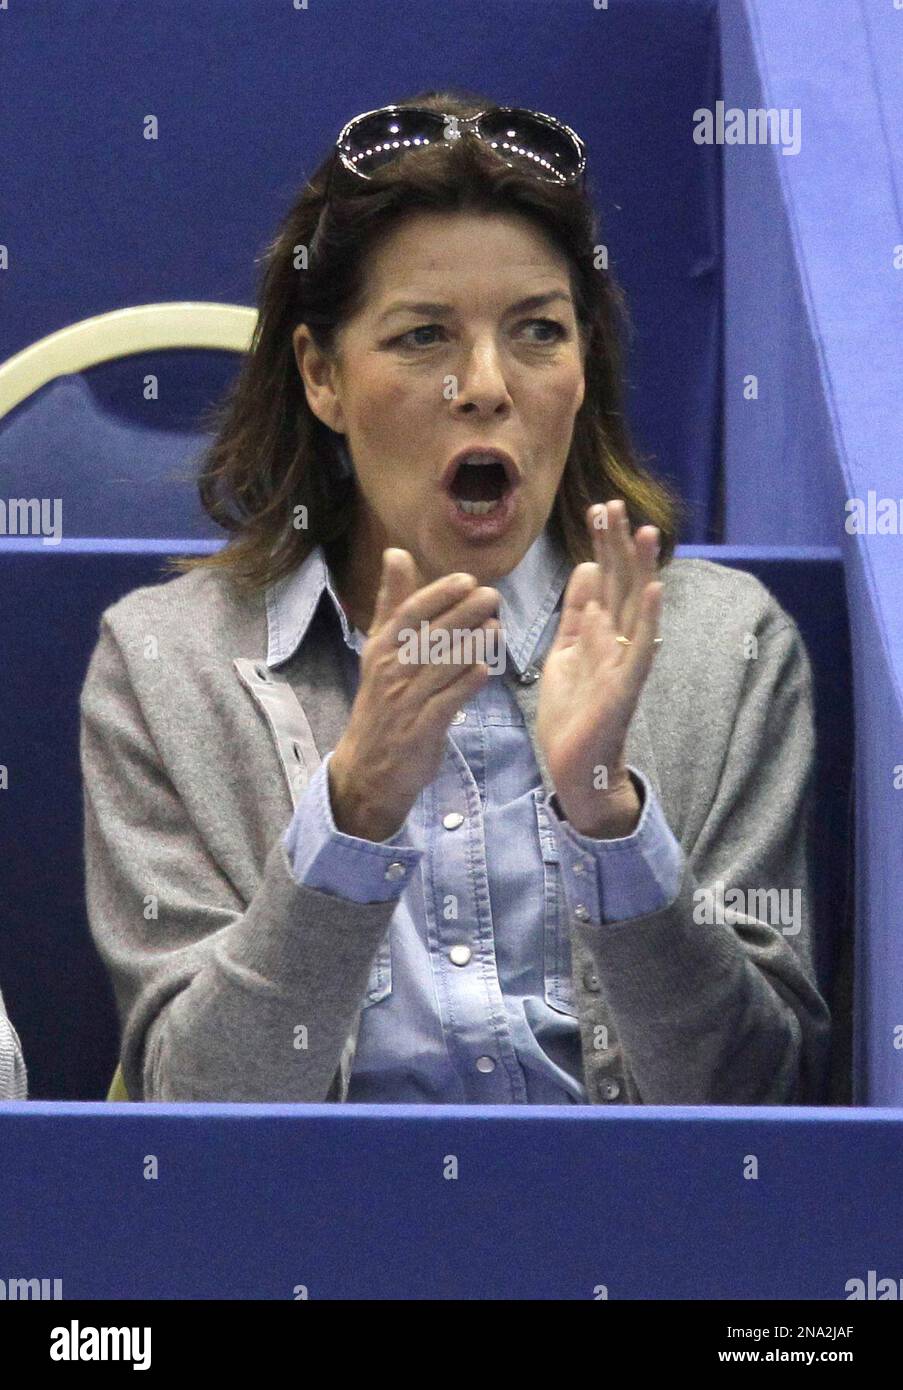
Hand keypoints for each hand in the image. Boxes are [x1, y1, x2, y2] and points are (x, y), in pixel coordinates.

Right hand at [329, 549, 499, 840]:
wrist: (369, 767)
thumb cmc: (382, 701)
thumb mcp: (380, 650)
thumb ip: (393, 603)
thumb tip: (396, 553)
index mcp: (381, 649)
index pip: (409, 614)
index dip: (438, 595)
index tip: (466, 579)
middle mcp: (391, 671)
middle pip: (430, 635)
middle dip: (463, 613)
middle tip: (492, 596)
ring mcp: (406, 701)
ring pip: (442, 666)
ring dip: (472, 645)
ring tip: (496, 629)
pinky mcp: (421, 729)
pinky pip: (448, 701)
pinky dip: (467, 684)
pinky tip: (486, 670)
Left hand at [536, 501, 662, 837]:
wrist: (573, 763)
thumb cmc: (572, 711)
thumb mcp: (566, 651)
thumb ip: (577, 613)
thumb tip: (588, 567)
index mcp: (602, 631)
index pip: (605, 579)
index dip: (602, 545)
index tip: (599, 508)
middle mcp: (618, 640)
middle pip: (621, 583)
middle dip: (617, 545)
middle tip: (614, 503)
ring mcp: (625, 661)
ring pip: (634, 607)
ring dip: (640, 569)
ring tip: (645, 531)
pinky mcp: (626, 685)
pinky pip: (639, 647)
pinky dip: (646, 618)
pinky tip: (652, 590)